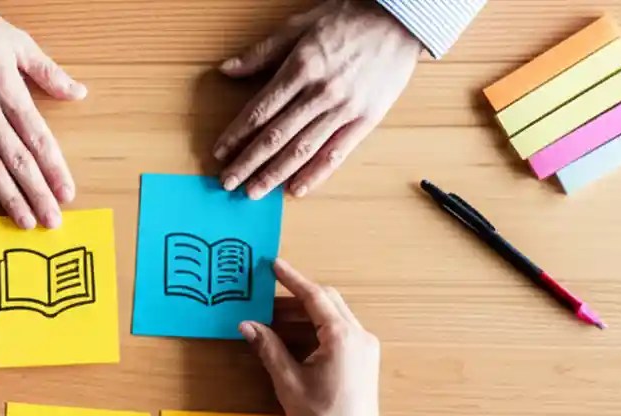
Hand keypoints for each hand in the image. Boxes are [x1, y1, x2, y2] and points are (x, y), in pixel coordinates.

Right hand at [0, 0, 85, 228]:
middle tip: (51, 221)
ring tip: (24, 221)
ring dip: (8, 197)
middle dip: (36, 194)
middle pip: (16, 160)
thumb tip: (78, 92)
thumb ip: (48, 72)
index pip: (37, 137)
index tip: (67, 193)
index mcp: (7, 88)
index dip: (54, 168)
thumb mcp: (16, 40)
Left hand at [213, 0, 419, 199]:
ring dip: (274, 174)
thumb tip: (228, 70)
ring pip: (301, 149)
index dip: (236, 134)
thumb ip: (263, 51)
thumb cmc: (350, 19)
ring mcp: (344, 109)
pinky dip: (315, 174)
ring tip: (255, 191)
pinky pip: (336, 153)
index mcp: (301, 67)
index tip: (220, 151)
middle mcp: (320, 92)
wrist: (400, 20)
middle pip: (275, 135)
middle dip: (248, 162)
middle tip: (229, 181)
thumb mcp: (300, 24)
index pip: (260, 110)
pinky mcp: (365, 120)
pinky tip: (297, 189)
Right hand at [239, 259, 408, 415]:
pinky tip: (295, 340)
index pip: (314, 296)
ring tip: (274, 321)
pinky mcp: (365, 362)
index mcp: (342, 337)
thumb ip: (269, 348)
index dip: (292, 279)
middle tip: (267, 298)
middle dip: (297, 297)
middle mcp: (359, 337)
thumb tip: (248, 325)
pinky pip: (341, 333)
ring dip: (306, 314)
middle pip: (328, 302)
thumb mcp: (288, 383)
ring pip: (334, 317)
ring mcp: (366, 349)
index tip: (273, 265)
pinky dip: (317, 329)